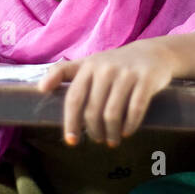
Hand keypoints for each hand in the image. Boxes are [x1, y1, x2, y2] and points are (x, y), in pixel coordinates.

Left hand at [37, 39, 179, 146]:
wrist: (153, 53)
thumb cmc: (116, 64)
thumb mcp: (89, 63)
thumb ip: (63, 72)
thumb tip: (40, 89)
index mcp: (88, 67)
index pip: (74, 99)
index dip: (71, 122)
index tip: (72, 141)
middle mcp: (105, 69)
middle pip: (93, 111)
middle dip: (94, 131)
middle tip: (98, 140)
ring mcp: (127, 74)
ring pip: (113, 113)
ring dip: (111, 133)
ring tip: (112, 140)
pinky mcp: (146, 79)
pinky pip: (135, 109)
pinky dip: (130, 125)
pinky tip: (127, 132)